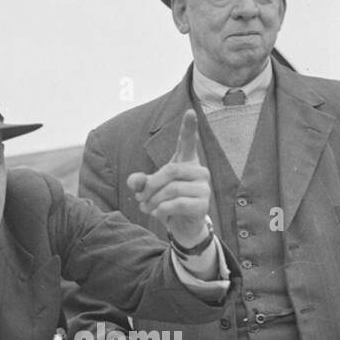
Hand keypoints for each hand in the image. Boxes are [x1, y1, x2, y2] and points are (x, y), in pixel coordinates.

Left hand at [126, 109, 210, 245]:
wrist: (183, 227)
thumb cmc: (167, 202)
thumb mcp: (150, 190)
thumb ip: (140, 182)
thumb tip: (135, 182)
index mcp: (187, 162)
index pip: (188, 142)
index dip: (189, 127)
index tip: (190, 112)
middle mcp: (199, 172)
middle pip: (170, 170)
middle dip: (150, 185)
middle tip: (139, 197)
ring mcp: (204, 188)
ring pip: (172, 189)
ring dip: (153, 200)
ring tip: (146, 207)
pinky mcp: (203, 205)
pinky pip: (177, 204)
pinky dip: (162, 210)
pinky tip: (157, 213)